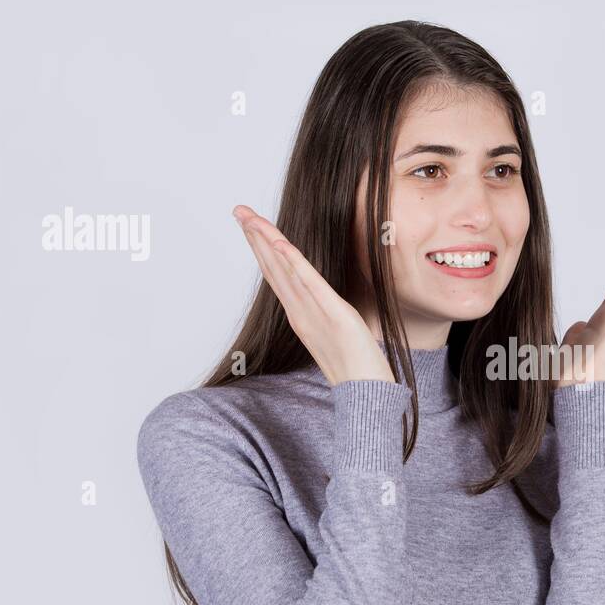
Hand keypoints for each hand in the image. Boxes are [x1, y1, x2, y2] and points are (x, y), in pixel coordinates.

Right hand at [233, 205, 394, 384]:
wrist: (367, 394)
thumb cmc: (356, 368)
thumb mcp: (335, 333)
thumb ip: (322, 314)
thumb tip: (318, 300)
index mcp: (300, 315)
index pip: (276, 275)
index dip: (261, 248)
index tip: (249, 223)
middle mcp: (301, 313)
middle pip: (273, 268)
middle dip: (255, 237)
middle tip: (238, 210)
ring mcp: (314, 314)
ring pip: (285, 272)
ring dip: (267, 242)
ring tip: (251, 218)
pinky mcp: (334, 315)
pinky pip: (310, 284)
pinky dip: (293, 262)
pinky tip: (280, 243)